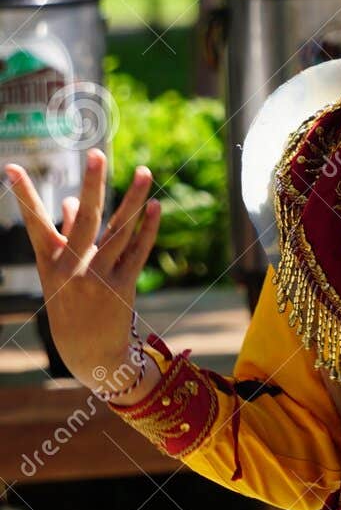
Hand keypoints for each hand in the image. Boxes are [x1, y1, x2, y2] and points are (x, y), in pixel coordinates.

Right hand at [2, 148, 160, 389]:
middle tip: (95, 154)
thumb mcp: (59, 274)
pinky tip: (156, 206)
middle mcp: (72, 269)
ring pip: (119, 231)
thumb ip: (68, 237)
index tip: (10, 168)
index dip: (23, 196)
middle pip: (86, 220)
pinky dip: (148, 228)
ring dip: (134, 199)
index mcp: (49, 263)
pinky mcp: (123, 288)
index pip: (34, 223)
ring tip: (145, 172)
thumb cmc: (70, 306)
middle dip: (91, 185)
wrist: (89, 355)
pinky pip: (138, 252)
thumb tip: (74, 204)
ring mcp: (99, 279)